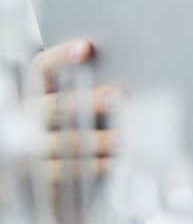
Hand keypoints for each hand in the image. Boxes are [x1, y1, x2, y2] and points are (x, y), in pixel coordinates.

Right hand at [32, 40, 120, 180]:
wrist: (45, 171)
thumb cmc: (73, 125)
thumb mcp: (75, 103)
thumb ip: (91, 88)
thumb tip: (130, 77)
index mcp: (37, 92)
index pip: (42, 69)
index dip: (61, 57)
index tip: (86, 47)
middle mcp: (30, 117)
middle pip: (56, 106)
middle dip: (89, 100)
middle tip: (119, 97)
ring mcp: (33, 148)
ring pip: (64, 141)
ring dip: (98, 139)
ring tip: (124, 137)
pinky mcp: (42, 176)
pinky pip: (69, 170)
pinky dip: (97, 165)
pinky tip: (118, 160)